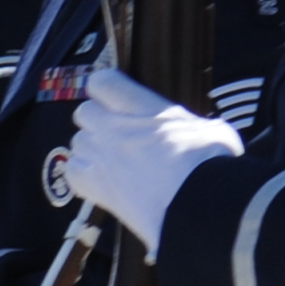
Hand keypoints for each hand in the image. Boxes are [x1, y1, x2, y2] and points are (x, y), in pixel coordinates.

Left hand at [67, 68, 244, 254]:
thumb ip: (194, 126)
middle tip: (118, 133)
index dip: (105, 87)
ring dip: (91, 148)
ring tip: (114, 160)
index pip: (102, 82)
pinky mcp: (94, 185)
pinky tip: (102, 180)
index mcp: (141, 107)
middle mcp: (112, 127)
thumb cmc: (209, 163)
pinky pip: (72, 171)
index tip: (114, 95)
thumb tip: (202, 132)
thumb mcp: (212, 130)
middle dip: (97, 119)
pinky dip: (82, 174)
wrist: (197, 204)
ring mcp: (99, 156)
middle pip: (84, 112)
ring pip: (77, 142)